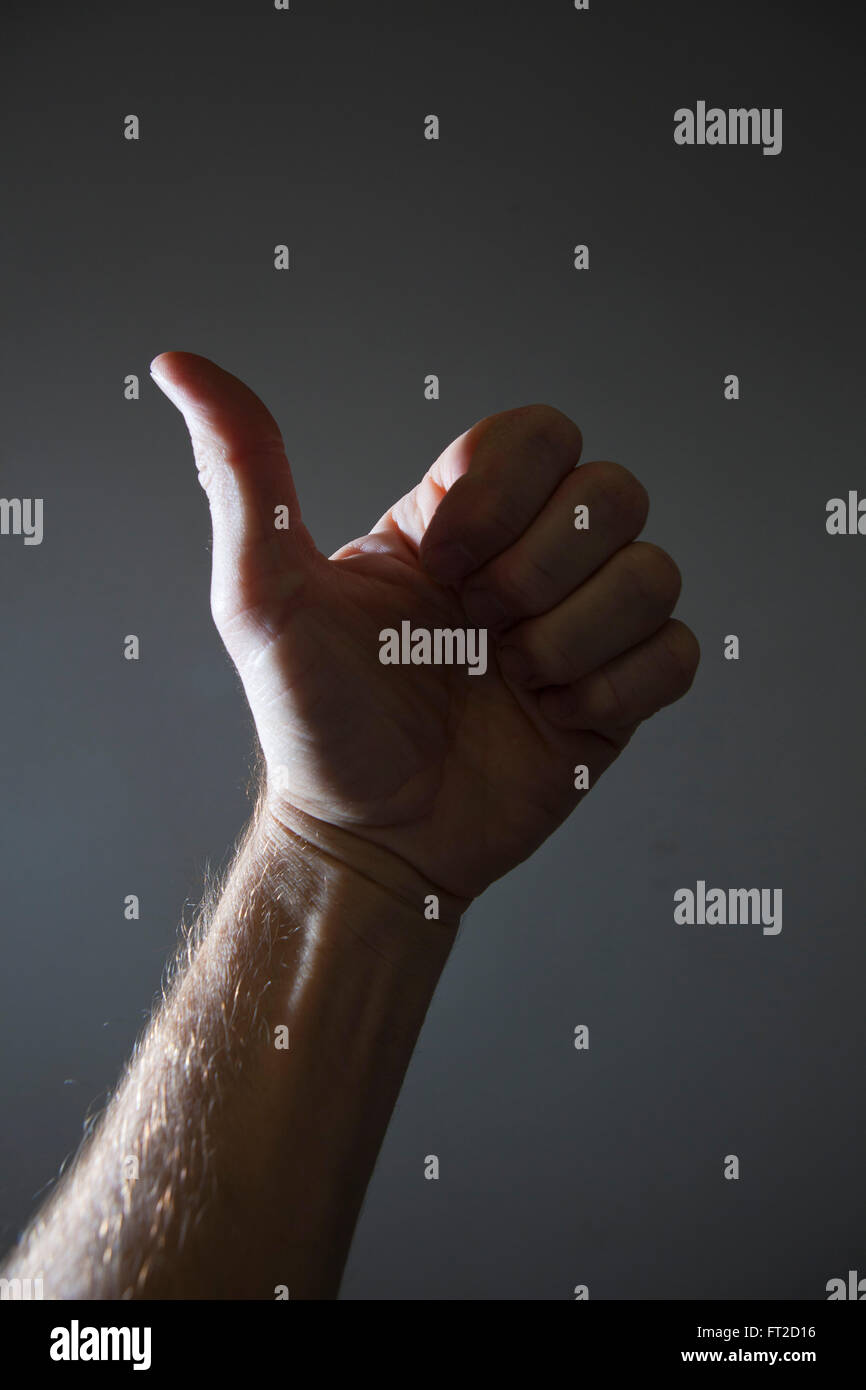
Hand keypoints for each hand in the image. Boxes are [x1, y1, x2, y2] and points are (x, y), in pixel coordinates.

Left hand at [151, 352, 698, 900]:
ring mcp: (578, 629)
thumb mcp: (264, 592)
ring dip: (578, 635)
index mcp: (458, 520)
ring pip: (654, 570)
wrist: (368, 841)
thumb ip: (243, 471)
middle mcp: (526, 563)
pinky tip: (555, 716)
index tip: (438, 566)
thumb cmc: (315, 722)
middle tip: (477, 630)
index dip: (502, 496)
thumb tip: (177, 363)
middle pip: (612, 492)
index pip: (539, 434)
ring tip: (514, 682)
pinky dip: (619, 687)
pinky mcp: (616, 697)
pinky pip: (677, 652)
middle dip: (541, 570)